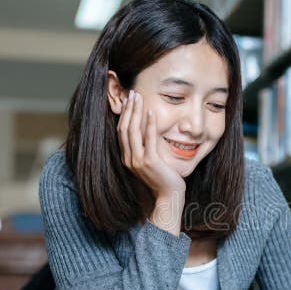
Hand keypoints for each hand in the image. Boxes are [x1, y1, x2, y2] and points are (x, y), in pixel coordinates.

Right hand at [118, 91, 184, 234]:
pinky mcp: (150, 162)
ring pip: (133, 131)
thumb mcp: (151, 162)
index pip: (121, 132)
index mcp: (127, 158)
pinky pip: (148, 139)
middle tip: (132, 93)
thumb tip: (148, 133)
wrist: (168, 196)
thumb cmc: (163, 178)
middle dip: (128, 109)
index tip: (129, 100)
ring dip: (136, 112)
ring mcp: (138, 161)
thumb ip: (146, 149)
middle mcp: (129, 159)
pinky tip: (151, 112)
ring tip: (139, 98)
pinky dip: (149, 124)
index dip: (124, 115)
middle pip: (124, 128)